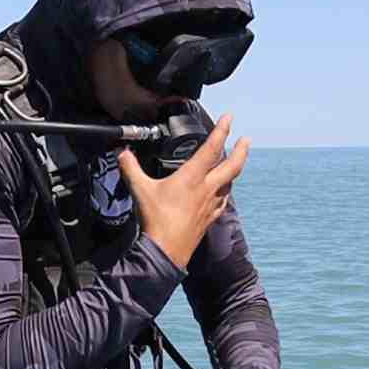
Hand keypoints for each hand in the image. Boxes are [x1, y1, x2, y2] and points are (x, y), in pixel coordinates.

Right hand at [116, 114, 249, 267]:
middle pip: (232, 166)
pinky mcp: (209, 219)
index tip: (229, 118)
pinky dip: (225, 192)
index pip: (212, 148)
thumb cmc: (156, 220)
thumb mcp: (140, 189)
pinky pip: (223, 201)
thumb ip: (130, 168)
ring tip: (235, 163)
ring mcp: (210, 204)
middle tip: (246, 139)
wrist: (166, 250)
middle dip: (241, 150)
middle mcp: (206, 189)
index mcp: (191, 177)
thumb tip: (122, 153)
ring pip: (230, 183)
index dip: (222, 130)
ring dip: (234, 170)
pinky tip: (223, 193)